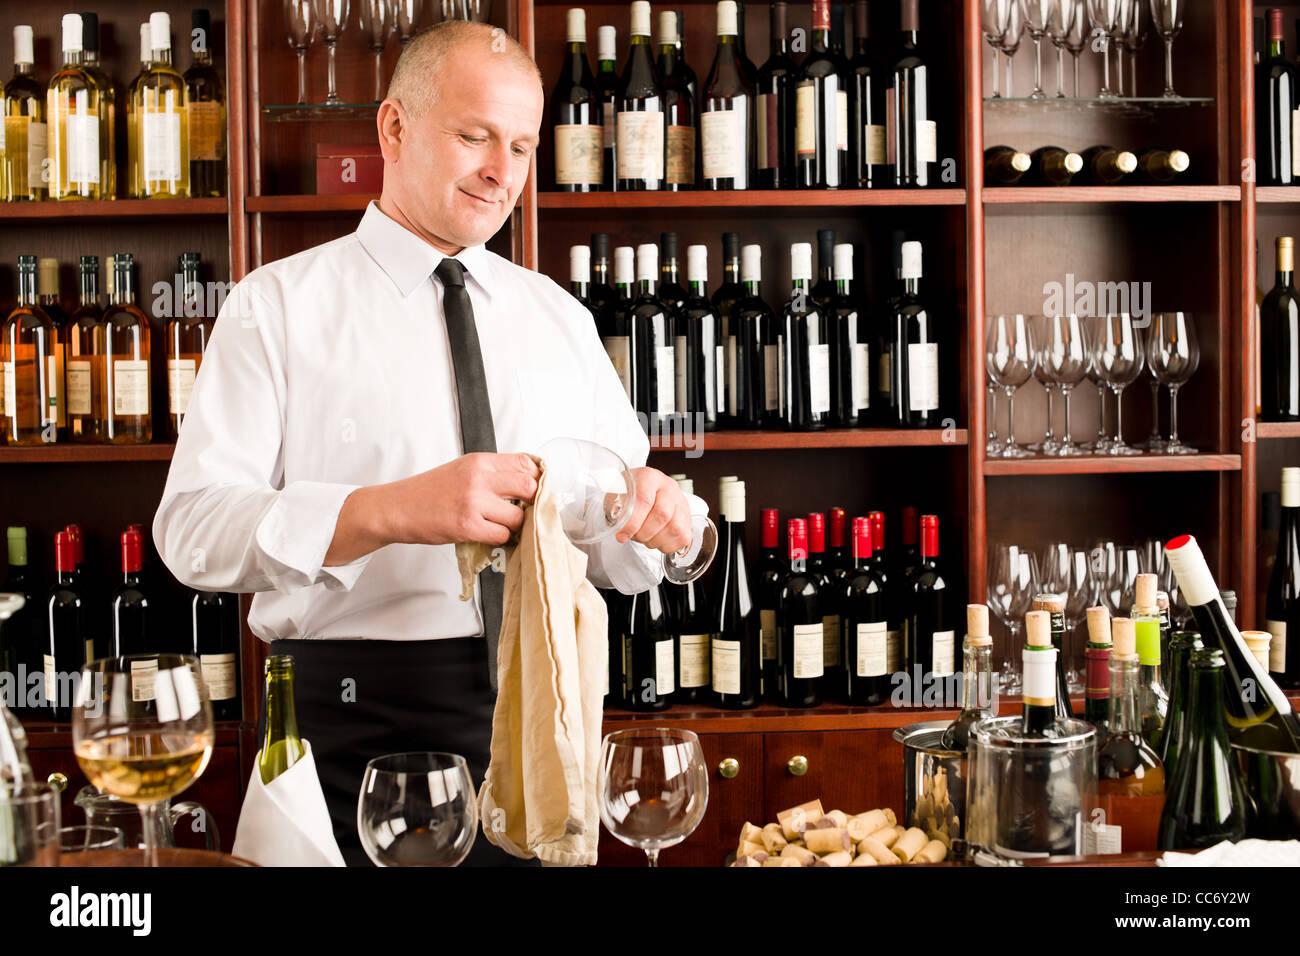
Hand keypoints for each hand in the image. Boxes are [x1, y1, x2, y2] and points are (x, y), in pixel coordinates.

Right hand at [383, 452, 540, 544]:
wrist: (397, 508)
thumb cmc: (427, 492)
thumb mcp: (462, 470)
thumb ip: (491, 474)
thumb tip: (525, 483)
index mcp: (479, 461)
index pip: (525, 463)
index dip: (537, 478)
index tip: (536, 488)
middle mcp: (478, 478)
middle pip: (530, 486)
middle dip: (534, 501)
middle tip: (527, 510)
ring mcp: (474, 502)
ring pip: (519, 516)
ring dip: (516, 525)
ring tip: (503, 525)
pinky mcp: (467, 526)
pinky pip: (502, 535)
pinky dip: (501, 539)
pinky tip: (490, 535)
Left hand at [616, 467, 691, 554]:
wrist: (643, 490)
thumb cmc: (629, 494)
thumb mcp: (615, 494)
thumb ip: (614, 508)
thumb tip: (617, 527)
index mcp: (649, 477)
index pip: (644, 500)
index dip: (632, 522)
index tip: (622, 535)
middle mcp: (668, 487)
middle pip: (662, 515)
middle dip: (644, 533)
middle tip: (633, 536)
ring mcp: (681, 502)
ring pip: (675, 528)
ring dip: (655, 540)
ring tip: (645, 537)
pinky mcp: (687, 517)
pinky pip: (683, 538)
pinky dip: (667, 545)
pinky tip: (656, 539)